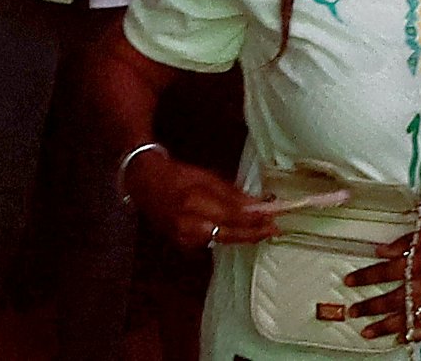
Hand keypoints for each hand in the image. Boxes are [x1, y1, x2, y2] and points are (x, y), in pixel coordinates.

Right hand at [127, 153, 277, 250]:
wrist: (144, 185)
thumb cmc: (176, 175)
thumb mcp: (204, 177)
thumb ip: (230, 193)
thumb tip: (255, 204)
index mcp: (195, 202)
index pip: (232, 214)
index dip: (255, 217)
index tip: (274, 215)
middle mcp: (189, 224)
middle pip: (229, 233)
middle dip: (254, 232)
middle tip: (275, 228)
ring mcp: (184, 238)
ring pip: (222, 240)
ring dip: (244, 236)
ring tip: (264, 230)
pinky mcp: (183, 244)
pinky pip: (211, 242)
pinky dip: (228, 237)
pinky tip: (242, 233)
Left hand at [348, 211, 420, 342]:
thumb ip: (402, 243)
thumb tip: (379, 251)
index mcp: (416, 261)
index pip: (383, 272)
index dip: (364, 277)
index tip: (348, 282)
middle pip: (390, 299)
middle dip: (368, 307)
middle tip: (351, 313)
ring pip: (406, 317)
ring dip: (385, 326)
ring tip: (367, 332)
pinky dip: (415, 333)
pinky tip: (403, 338)